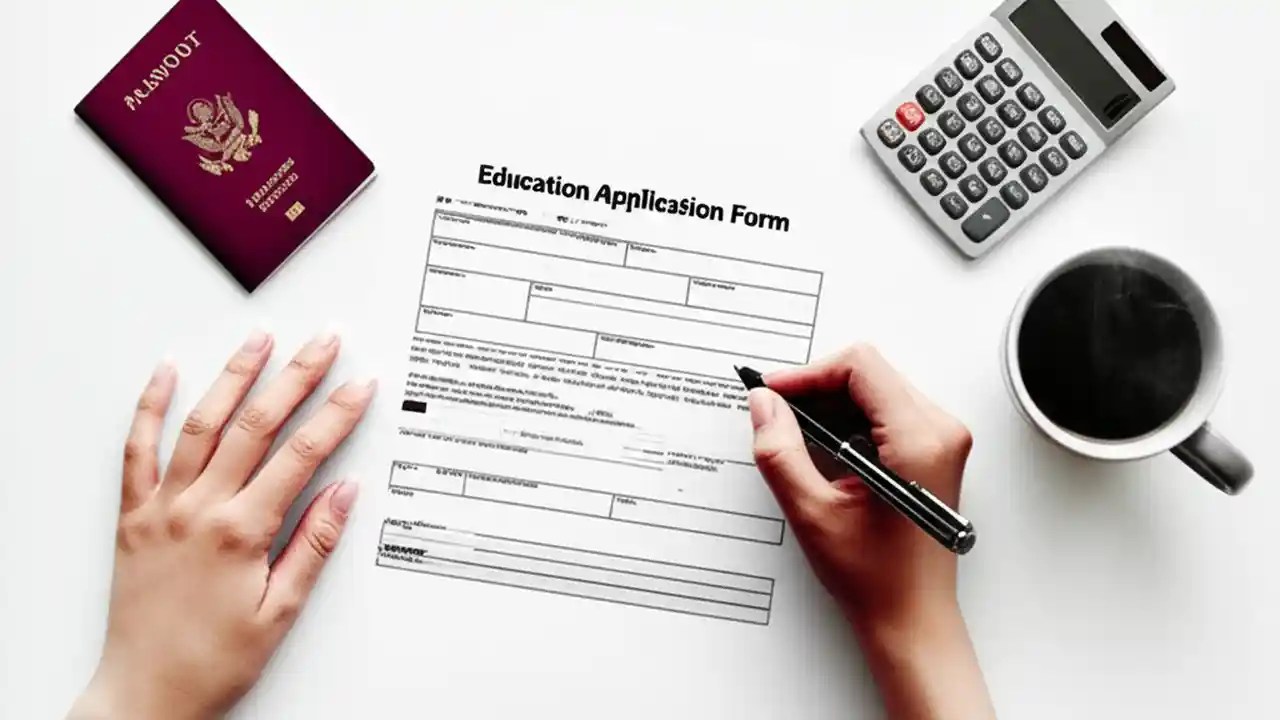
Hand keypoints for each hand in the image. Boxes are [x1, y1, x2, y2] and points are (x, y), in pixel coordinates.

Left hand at [68, 330, 374, 719]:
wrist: (144, 697)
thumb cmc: (213, 662)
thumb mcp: (281, 611)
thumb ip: (314, 544)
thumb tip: (345, 493)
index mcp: (240, 533)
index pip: (301, 456)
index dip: (337, 415)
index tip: (361, 385)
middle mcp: (198, 510)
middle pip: (256, 425)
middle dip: (297, 375)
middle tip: (325, 341)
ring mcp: (161, 507)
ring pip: (201, 424)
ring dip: (234, 376)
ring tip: (261, 340)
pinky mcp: (132, 516)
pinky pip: (136, 450)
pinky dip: (151, 406)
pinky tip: (167, 373)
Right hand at [748, 344, 993, 718]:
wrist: (912, 618)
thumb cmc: (876, 578)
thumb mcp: (813, 513)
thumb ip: (781, 452)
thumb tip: (764, 405)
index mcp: (919, 441)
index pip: (860, 367)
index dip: (808, 373)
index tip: (773, 392)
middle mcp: (940, 432)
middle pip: (868, 374)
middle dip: (816, 388)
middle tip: (776, 414)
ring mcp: (941, 440)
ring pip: (875, 389)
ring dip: (830, 404)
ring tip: (796, 436)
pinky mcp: (933, 451)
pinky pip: (885, 412)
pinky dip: (847, 419)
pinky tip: (822, 449)